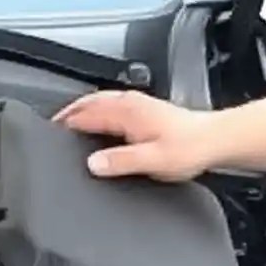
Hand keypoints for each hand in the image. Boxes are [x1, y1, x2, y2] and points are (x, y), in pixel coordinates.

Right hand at [52, 90, 216, 181]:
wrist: (215, 140)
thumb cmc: (189, 148)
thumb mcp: (153, 160)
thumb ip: (120, 161)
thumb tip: (93, 164)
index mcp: (127, 112)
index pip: (85, 114)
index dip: (65, 123)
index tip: (50, 131)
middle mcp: (130, 103)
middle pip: (90, 102)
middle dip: (69, 111)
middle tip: (53, 123)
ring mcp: (138, 104)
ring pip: (101, 101)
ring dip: (83, 108)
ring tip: (69, 120)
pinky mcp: (145, 109)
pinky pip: (112, 104)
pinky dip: (98, 110)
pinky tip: (100, 121)